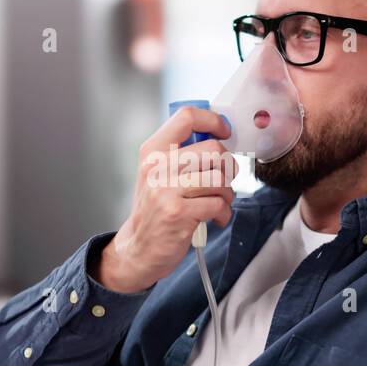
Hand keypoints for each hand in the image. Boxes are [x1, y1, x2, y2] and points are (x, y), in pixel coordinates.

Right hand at [93, 106, 237, 293]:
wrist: (138, 248)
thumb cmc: (156, 209)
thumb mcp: (158, 174)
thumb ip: (182, 153)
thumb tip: (220, 136)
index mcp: (152, 151)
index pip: (186, 117)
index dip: (213, 121)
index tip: (225, 132)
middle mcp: (157, 167)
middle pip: (213, 149)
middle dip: (228, 167)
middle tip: (224, 180)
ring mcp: (166, 190)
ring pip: (220, 178)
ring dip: (228, 193)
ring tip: (218, 202)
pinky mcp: (178, 213)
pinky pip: (219, 204)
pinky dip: (224, 213)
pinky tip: (215, 218)